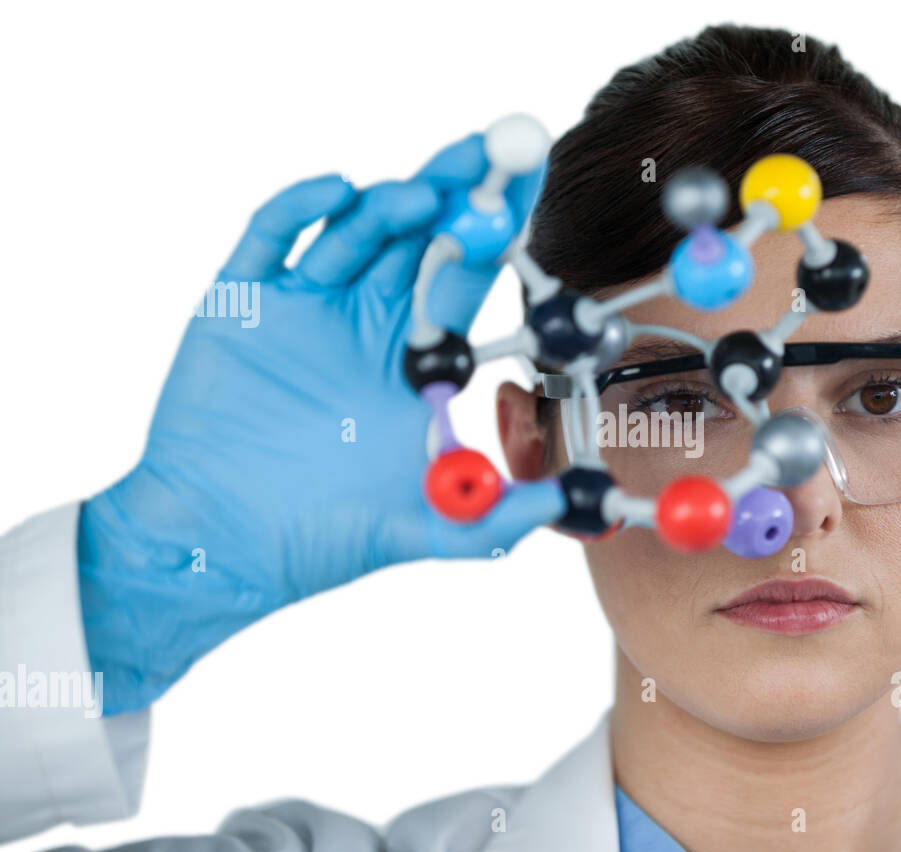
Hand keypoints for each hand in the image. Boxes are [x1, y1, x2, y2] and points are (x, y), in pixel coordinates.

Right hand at [79, 133, 563, 714]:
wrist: (223, 544)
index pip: (469, 273)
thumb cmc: (321, 538)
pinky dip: (300, 207)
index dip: (501, 225)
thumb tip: (570, 501)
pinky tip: (336, 192)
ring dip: (390, 207)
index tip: (534, 175)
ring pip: (353, 232)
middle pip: (417, 236)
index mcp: (416, 357)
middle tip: (493, 151)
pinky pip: (270, 238)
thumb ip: (494, 519)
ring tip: (423, 198)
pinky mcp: (243, 303)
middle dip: (455, 191)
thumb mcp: (424, 528)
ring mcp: (306, 306)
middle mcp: (366, 320)